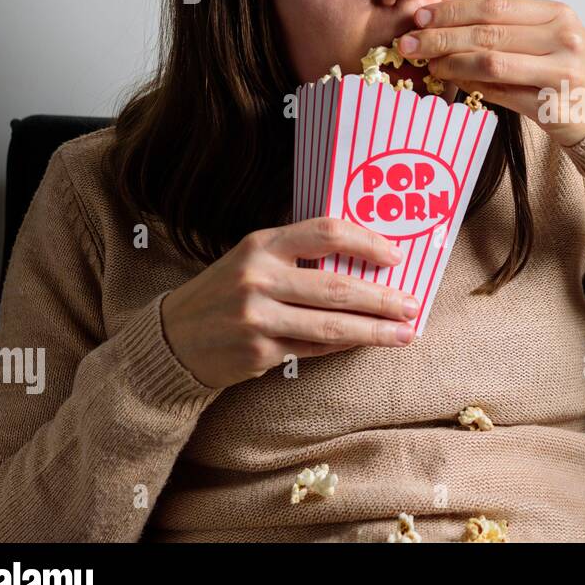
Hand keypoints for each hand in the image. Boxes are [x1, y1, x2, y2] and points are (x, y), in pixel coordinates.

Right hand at [159, 217, 420, 389]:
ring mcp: (258, 317)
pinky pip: (315, 347)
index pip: (326, 233)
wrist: (173, 339)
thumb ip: (300, 257)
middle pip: (337, 286)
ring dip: (375, 330)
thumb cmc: (226, 292)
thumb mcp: (254, 260)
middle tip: (412, 305)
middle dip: (382, 298)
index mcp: (261, 244)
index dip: (367, 243)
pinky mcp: (260, 351)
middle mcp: (259, 278)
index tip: (396, 256)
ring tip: (405, 333)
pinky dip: (345, 345)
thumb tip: (367, 264)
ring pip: (331, 324)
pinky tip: (367, 342)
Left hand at [396, 0, 584, 146]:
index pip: (494, 6)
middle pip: (487, 32)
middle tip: (409, 42)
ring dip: (452, 63)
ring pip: (490, 62)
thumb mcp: (553, 38)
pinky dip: (474, 88)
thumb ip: (510, 29)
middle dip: (440, 36)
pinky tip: (455, 85)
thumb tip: (448, 22)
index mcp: (558, 14)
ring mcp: (561, 73)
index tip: (420, 16)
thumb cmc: (575, 72)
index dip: (452, 10)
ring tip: (429, 65)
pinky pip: (503, 94)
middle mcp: (563, 39)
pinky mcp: (554, 107)